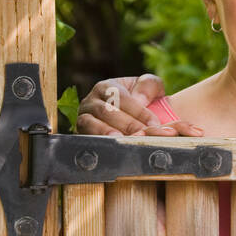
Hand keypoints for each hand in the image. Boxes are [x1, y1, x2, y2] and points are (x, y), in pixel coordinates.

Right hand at [75, 74, 202, 136]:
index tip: (154, 124)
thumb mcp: (149, 87)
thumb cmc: (141, 100)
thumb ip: (149, 86)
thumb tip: (139, 100)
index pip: (121, 97)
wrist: (133, 117)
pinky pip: (86, 138)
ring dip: (109, 133)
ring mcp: (83, 118)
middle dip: (128, 124)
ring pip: (90, 124)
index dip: (138, 111)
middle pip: (106, 111)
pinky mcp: (81, 135)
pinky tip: (113, 149)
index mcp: (107, 87)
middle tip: (144, 134)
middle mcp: (91, 101)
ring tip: (125, 140)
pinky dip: (99, 142)